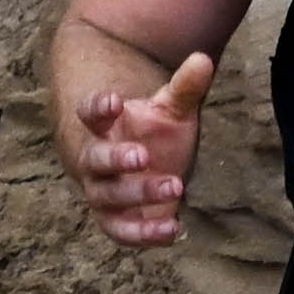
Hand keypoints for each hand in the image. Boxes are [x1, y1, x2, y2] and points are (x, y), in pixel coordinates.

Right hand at [73, 51, 211, 248]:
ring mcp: (103, 192)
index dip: (97, 107)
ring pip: (107, 197)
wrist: (145, 165)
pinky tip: (173, 228)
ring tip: (175, 186)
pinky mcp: (116, 220)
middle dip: (115, 159)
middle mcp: (95, 159)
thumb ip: (184, 87)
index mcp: (102, 126)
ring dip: (137, 194)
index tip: (114, 101)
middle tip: (142, 155)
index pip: (89, 113)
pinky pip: (121, 231)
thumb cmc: (151, 132)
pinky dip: (144, 233)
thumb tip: (204, 60)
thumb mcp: (170, 109)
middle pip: (94, 160)